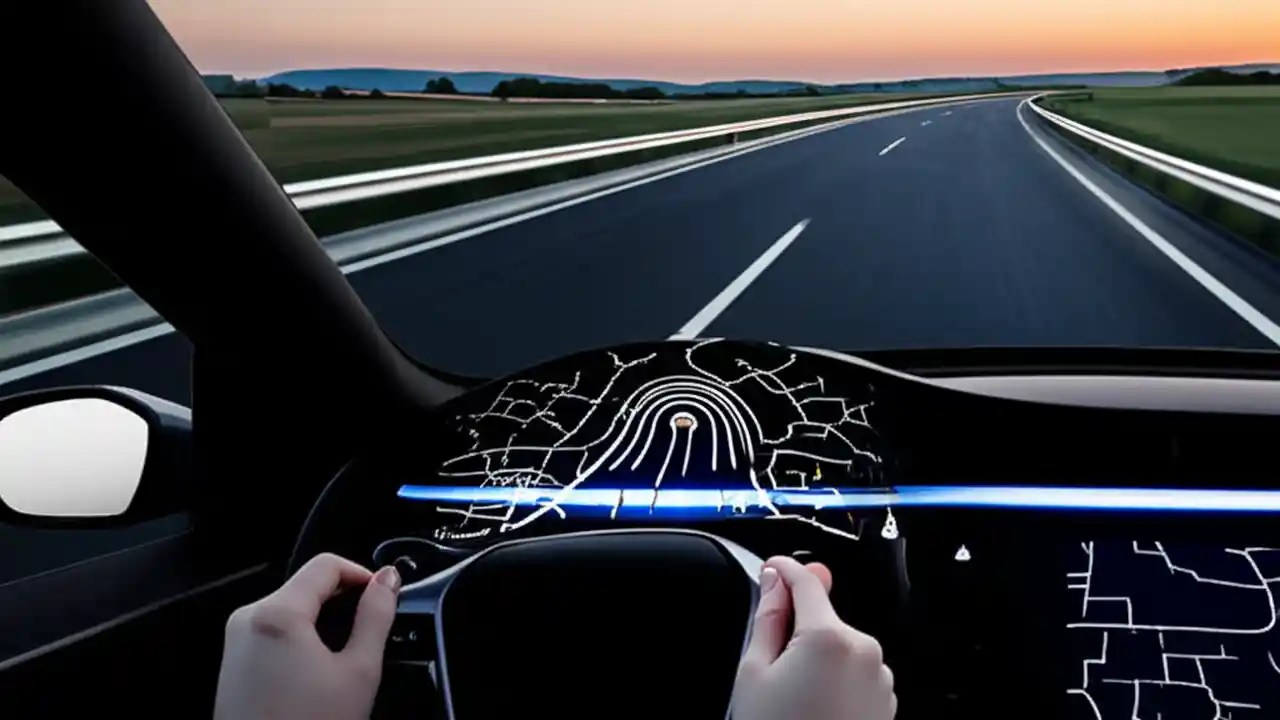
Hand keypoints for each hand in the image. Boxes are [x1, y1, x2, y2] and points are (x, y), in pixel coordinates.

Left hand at [214, 554, 400, 719]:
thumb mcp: (359, 671)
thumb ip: (377, 616)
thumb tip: (388, 580)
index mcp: (276, 613)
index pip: (326, 565)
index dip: (362, 574)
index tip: (384, 596)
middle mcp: (248, 619)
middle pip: (306, 585)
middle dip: (342, 601)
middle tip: (370, 633)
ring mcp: (236, 641)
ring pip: (291, 608)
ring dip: (323, 621)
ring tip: (345, 659)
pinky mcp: (234, 663)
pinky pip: (274, 631)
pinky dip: (302, 639)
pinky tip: (318, 674)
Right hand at [731, 556, 896, 719]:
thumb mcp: (755, 675)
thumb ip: (767, 621)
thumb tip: (774, 583)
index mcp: (829, 638)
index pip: (806, 582)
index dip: (784, 569)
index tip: (772, 568)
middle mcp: (863, 652)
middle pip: (822, 619)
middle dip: (797, 629)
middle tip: (770, 663)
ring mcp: (880, 678)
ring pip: (838, 647)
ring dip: (817, 657)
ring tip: (794, 696)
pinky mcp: (886, 700)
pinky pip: (855, 673)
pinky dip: (835, 680)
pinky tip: (815, 706)